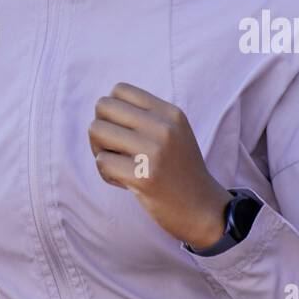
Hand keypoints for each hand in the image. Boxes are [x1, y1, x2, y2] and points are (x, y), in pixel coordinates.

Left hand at [88, 82, 232, 249]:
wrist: (202, 208)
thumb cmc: (179, 170)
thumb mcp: (174, 133)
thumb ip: (146, 117)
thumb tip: (103, 107)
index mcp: (170, 113)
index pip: (119, 90)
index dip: (112, 111)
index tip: (123, 132)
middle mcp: (164, 127)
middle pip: (103, 107)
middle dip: (101, 129)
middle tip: (116, 150)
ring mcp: (154, 152)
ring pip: (96, 130)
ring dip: (99, 150)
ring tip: (119, 165)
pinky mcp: (143, 176)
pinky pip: (102, 162)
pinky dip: (107, 174)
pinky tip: (125, 182)